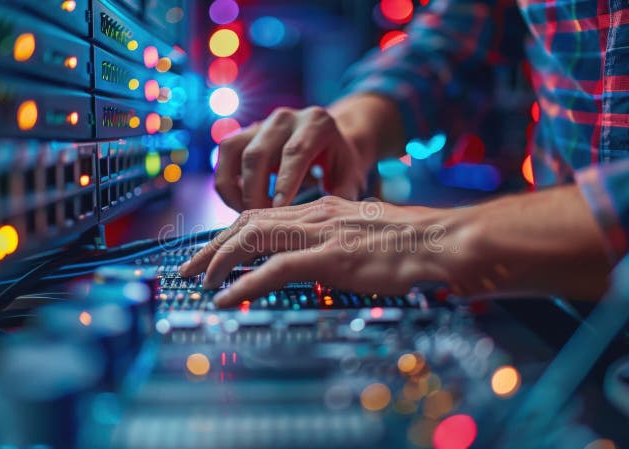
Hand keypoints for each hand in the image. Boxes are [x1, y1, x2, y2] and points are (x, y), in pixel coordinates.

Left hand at [177, 196, 454, 306]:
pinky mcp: (329, 257)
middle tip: (188, 269)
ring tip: (199, 282)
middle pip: (247, 223)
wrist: (440, 241)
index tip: (211, 252)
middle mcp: (314, 215)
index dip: (230, 233)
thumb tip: (320, 259)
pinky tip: (227, 298)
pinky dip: (244, 284)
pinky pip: (274, 269)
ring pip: (253, 240)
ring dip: (219, 261)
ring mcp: (320, 234)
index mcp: (321, 209)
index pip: (262, 216)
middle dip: (212, 246)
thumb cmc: (410, 243)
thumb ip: (337, 242)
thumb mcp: (364, 236)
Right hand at [213, 95, 405, 210]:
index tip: (279, 211)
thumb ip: (344, 194)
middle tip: (262, 225)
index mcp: (316, 123)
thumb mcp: (351, 175)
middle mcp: (285, 118)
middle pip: (258, 154)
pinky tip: (240, 206)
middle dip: (255, 193)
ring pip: (233, 152)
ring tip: (248, 217)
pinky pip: (224, 155)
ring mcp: (261, 123)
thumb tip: (327, 218)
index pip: (295, 152)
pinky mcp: (243, 133)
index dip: (284, 183)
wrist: (329, 142)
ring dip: (235, 190)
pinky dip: (226, 184)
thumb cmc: (339, 163)